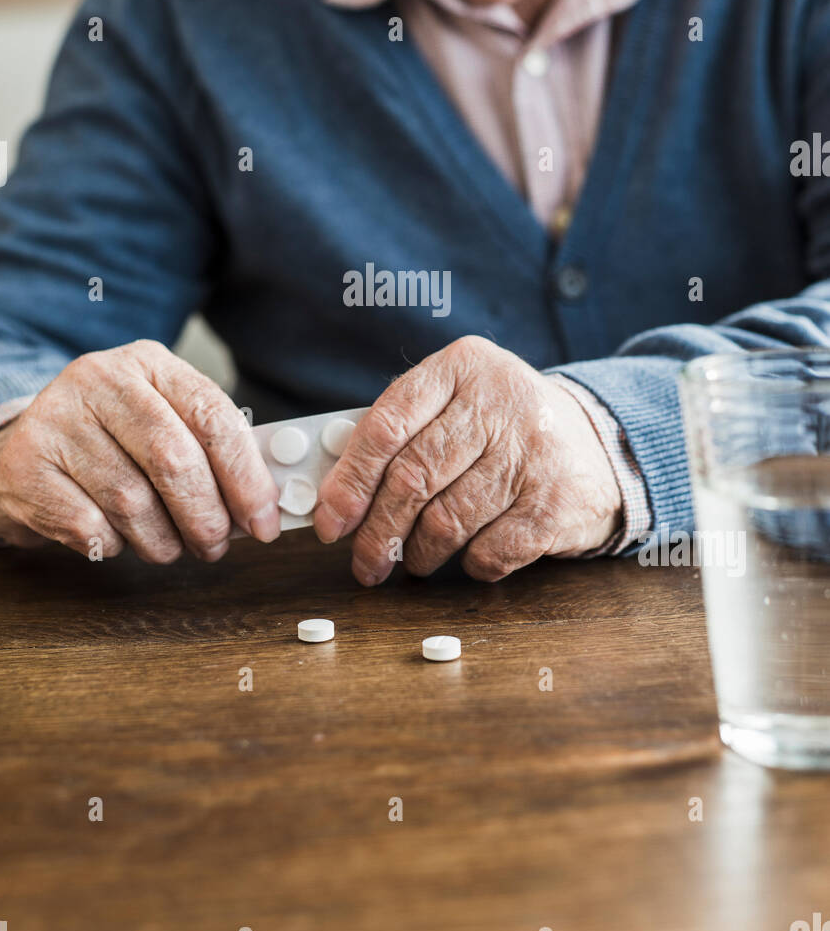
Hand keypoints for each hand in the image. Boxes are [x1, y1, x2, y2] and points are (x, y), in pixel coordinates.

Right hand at [0, 339, 279, 561]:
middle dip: (206, 515)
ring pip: (131, 500)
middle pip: (172, 458)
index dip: (246, 475)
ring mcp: (56, 418)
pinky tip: (114, 537)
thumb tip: (263, 506)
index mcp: (147, 362)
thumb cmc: (110, 443)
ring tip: (168, 548)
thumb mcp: (162, 422)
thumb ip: (210, 452)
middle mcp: (98, 378)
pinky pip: (89, 525)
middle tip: (216, 546)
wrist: (21, 450)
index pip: (212, 416)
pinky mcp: (25, 466)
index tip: (264, 520)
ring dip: (162, 540)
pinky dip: (113, 545)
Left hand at [313, 335, 621, 583]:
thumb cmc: (503, 430)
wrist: (599, 445)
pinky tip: (468, 557)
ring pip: (448, 521)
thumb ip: (401, 433)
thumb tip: (334, 497)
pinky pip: (490, 551)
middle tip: (365, 561)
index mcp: (462, 366)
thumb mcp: (456, 404)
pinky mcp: (558, 503)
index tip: (331, 521)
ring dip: (420, 552)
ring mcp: (533, 452)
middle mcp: (500, 401)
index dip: (350, 480)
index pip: (387, 425)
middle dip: (378, 530)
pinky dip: (470, 564)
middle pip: (414, 478)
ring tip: (414, 558)